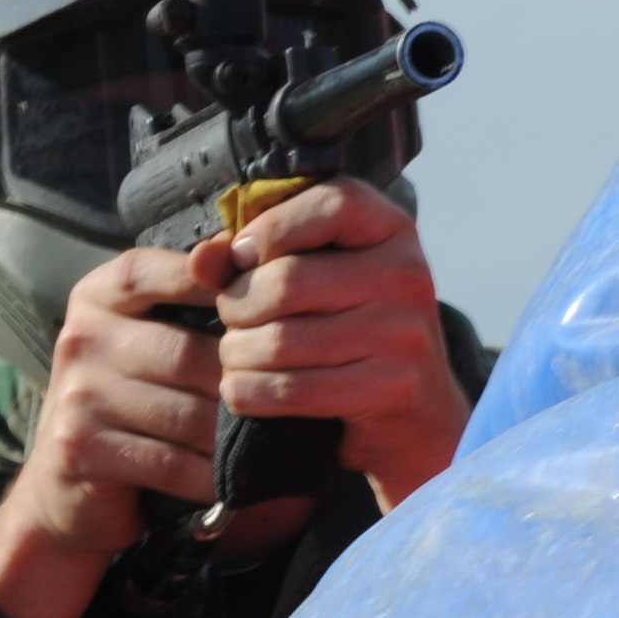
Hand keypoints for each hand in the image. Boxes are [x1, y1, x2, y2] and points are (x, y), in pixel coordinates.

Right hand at [0, 241, 240, 617]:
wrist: (63, 488)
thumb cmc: (129, 401)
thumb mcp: (148, 338)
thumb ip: (188, 298)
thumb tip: (238, 251)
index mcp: (98, 297)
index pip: (156, 272)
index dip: (213, 283)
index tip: (269, 303)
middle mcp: (81, 338)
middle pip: (189, 354)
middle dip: (245, 382)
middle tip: (295, 396)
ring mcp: (77, 395)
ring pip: (188, 414)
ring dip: (236, 434)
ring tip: (276, 439)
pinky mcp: (81, 449)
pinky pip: (172, 462)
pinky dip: (212, 475)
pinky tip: (236, 477)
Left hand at [216, 176, 469, 508]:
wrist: (418, 412)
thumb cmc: (350, 329)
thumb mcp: (317, 276)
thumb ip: (253, 258)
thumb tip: (200, 258)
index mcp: (392, 230)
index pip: (332, 205)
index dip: (272, 226)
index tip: (241, 256)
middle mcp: (407, 274)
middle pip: (289, 280)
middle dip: (237, 304)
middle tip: (230, 318)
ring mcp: (404, 333)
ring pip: (283, 340)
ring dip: (238, 353)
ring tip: (235, 354)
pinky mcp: (391, 387)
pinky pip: (293, 389)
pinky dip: (250, 391)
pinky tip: (242, 388)